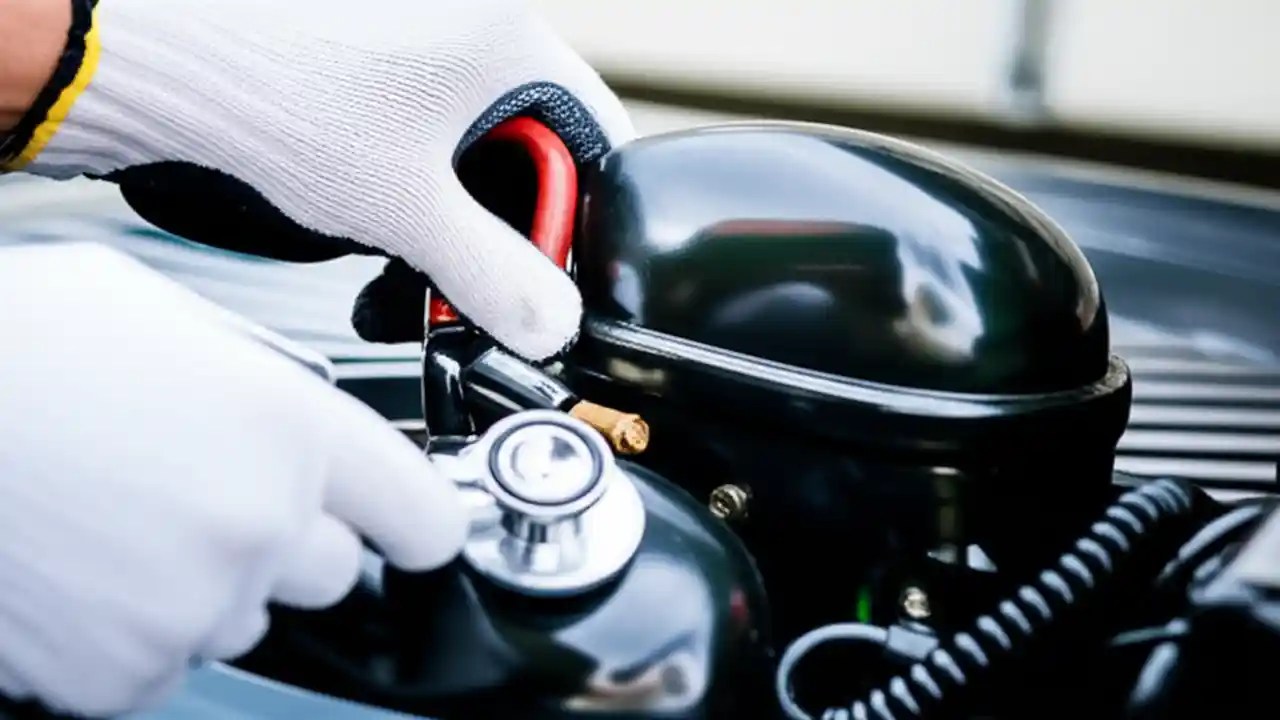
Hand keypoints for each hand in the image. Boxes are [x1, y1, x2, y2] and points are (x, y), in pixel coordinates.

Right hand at [0, 243, 467, 716]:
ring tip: (121, 516)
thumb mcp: (171, 315)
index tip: (406, 522)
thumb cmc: (20, 347)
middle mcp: (257, 524)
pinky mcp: (120, 672)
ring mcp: (190, 607)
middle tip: (206, 492)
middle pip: (336, 572)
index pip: (424, 516)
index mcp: (289, 426)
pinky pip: (166, 660)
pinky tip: (84, 564)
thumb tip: (309, 421)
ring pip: (247, 615)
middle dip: (289, 539)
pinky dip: (134, 628)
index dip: (415, 518)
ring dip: (206, 580)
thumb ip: (269, 381)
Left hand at [1, 0, 633, 360]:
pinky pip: (422, 139)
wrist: (151, 65)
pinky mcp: (368, 67)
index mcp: (506, 41)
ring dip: (449, 223)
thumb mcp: (406, 212)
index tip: (542, 274)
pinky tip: (371, 229)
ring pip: (471, 152)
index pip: (593, 137)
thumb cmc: (269, 101)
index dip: (577, 218)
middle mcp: (470, 27)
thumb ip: (495, 278)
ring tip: (403, 265)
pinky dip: (410, 193)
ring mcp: (416, 44)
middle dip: (501, 230)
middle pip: (530, 149)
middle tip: (464, 285)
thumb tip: (556, 324)